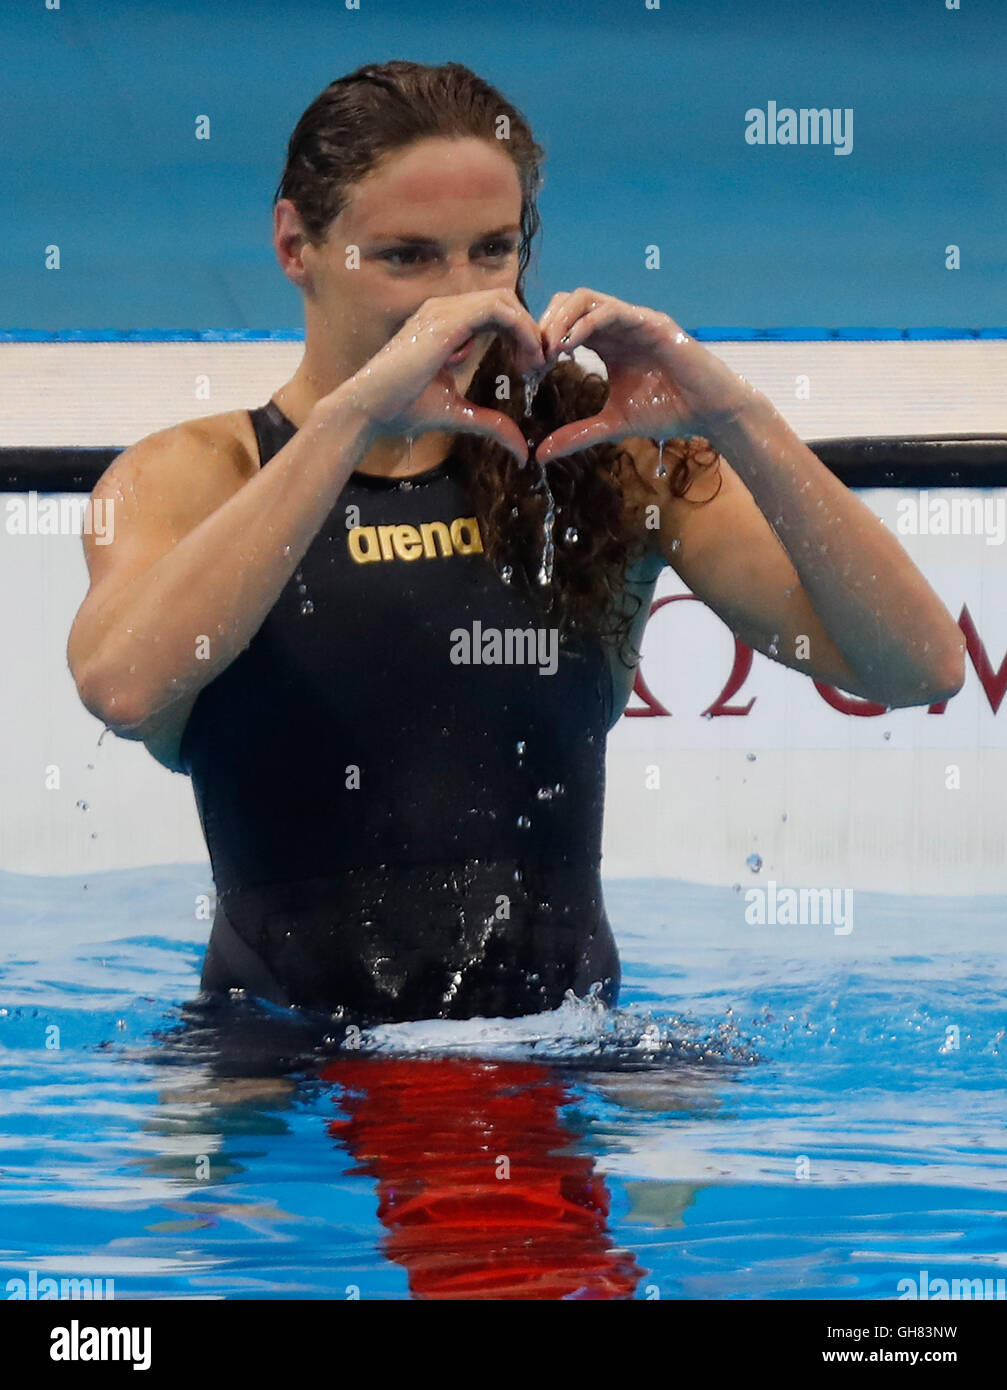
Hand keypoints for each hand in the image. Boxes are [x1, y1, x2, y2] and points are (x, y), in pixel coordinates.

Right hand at [334, 289, 544, 463]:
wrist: (369, 410)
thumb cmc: (403, 409)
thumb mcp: (458, 415)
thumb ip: (491, 424)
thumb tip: (522, 451)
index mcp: (446, 325)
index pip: (496, 315)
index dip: (521, 337)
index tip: (532, 371)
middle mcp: (445, 310)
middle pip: (505, 304)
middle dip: (530, 332)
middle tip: (542, 365)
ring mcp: (445, 311)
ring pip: (505, 301)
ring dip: (529, 330)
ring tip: (537, 363)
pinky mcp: (447, 321)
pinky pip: (498, 310)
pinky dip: (521, 329)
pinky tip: (528, 357)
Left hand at [534, 289, 758, 462]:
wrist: (706, 412)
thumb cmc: (666, 412)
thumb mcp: (611, 425)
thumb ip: (577, 435)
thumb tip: (540, 455)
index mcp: (605, 343)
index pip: (563, 325)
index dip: (542, 341)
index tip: (529, 369)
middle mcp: (616, 326)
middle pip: (567, 303)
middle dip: (544, 324)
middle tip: (534, 356)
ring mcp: (633, 320)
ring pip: (585, 299)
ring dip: (560, 320)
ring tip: (548, 348)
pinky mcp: (650, 322)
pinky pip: (611, 311)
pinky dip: (586, 324)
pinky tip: (569, 345)